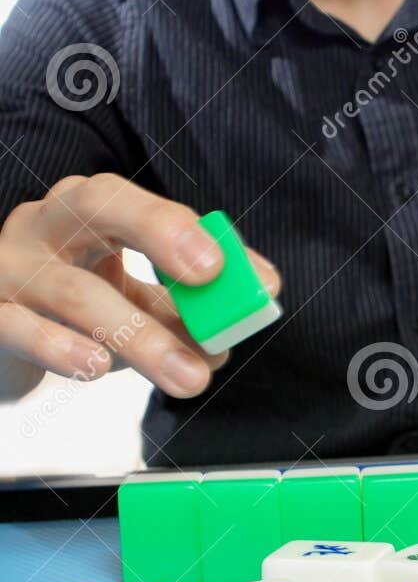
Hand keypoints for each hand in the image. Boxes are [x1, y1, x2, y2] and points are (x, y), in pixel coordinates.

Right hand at [0, 173, 280, 398]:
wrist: (2, 338)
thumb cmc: (72, 312)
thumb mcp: (131, 303)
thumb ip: (181, 313)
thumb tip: (231, 339)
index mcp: (90, 209)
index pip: (142, 204)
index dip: (187, 229)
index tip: (231, 266)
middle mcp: (46, 225)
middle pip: (99, 206)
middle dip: (159, 231)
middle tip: (211, 274)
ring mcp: (11, 269)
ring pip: (76, 291)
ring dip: (141, 336)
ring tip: (190, 377)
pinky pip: (21, 328)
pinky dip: (61, 348)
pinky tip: (96, 367)